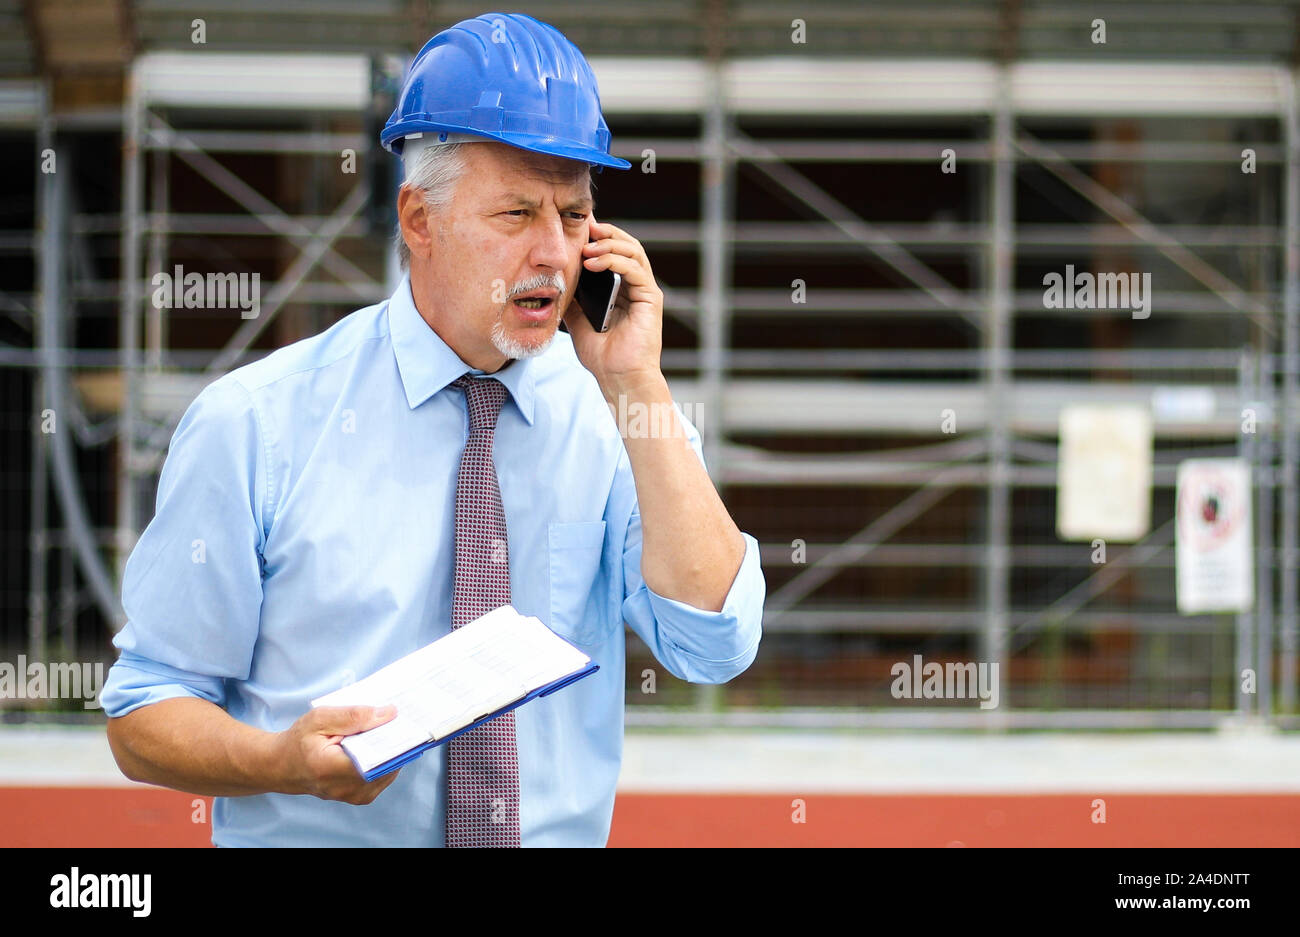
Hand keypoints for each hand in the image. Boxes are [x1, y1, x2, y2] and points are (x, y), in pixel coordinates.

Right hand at [275, 705, 400, 804]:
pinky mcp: (360, 797)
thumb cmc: (299, 740)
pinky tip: (382, 744)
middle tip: (401, 720)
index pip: (373, 757)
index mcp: (329, 768)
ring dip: (392, 751)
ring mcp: (353, 796)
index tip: (403, 721)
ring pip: (388, 771)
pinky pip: (383, 777)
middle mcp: (343, 788)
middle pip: (385, 764)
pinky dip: (385, 760)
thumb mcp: (320, 718)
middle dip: (395, 742)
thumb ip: (354, 716)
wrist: (283, 766)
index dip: (392, 739)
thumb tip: (388, 714)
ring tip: (391, 730)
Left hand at [563, 214, 664, 397]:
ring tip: (586, 248)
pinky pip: (635, 269)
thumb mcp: (576, 320)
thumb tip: (554, 279)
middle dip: (604, 233)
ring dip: (608, 244)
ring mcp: (645, 291)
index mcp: (621, 289)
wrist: (618, 378)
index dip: (597, 237)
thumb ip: (571, 298)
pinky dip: (614, 261)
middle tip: (583, 228)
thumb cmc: (602, 355)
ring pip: (633, 251)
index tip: (575, 229)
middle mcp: (635, 286)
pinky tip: (593, 263)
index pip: (612, 252)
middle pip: (625, 245)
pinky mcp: (651, 298)